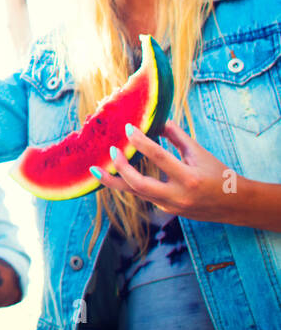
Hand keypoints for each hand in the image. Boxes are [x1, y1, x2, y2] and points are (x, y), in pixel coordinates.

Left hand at [92, 121, 235, 223]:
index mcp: (189, 178)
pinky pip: (141, 196)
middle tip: (110, 150)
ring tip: (95, 169)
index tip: (128, 127)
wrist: (234, 205)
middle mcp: (177, 195)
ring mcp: (170, 206)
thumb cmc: (218, 175)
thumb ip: (177, 137)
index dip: (141, 141)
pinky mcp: (165, 209)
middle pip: (139, 184)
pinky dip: (126, 184)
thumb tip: (157, 120)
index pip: (160, 157)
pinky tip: (111, 175)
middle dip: (121, 167)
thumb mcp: (200, 153)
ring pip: (135, 194)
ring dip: (113, 181)